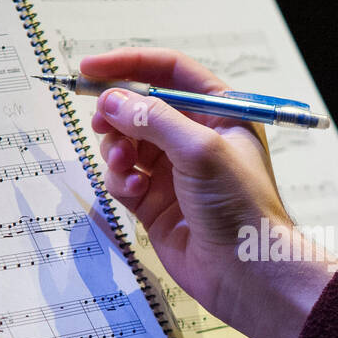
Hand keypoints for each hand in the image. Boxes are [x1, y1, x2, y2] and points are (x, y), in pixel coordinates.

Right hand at [85, 47, 337, 337]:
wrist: (246, 272)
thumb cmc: (241, 207)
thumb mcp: (200, 150)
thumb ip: (153, 120)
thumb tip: (112, 102)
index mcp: (220, 113)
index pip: (169, 73)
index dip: (129, 65)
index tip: (91, 67)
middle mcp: (196, 138)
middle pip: (141, 107)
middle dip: (117, 114)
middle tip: (101, 122)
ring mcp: (174, 171)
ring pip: (126, 143)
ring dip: (117, 149)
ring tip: (124, 163)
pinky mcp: (156, 202)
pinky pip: (123, 178)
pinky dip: (121, 180)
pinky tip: (134, 191)